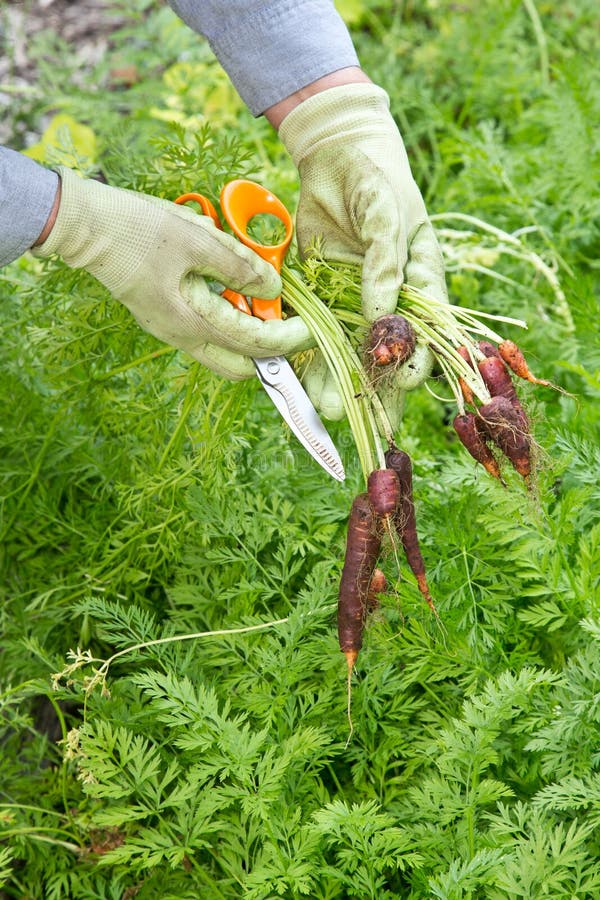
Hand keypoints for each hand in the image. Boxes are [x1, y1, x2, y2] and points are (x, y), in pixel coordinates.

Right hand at [33, 167, 313, 378]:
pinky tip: (234, 289)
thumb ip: (238, 266)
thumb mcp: (197, 239)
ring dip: (249, 333)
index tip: (312, 326)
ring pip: (223, 351)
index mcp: (191, 322)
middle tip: (289, 318)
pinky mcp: (165, 318)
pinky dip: (229, 320)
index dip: (289, 339)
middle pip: (239, 365)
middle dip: (270, 349)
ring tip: (262, 298)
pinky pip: (207, 332)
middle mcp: (181, 336)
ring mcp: (170, 331)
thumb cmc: (138, 229)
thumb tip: (273, 289)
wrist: (86, 226)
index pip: (255, 346)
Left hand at [278, 82, 445, 420]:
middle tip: (352, 412)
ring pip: (346, 354)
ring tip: (321, 408)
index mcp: (419, 286)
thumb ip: (385, 262)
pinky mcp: (318, 299)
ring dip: (335, 383)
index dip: (417, 362)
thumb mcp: (385, 214)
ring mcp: (350, 304)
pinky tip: (294, 382)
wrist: (334, 156)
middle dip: (370, 390)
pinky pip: (312, 335)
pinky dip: (304, 358)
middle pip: (384, 358)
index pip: (426, 336)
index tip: (402, 378)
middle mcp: (387, 304)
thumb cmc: (373, 179)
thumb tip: (382, 314)